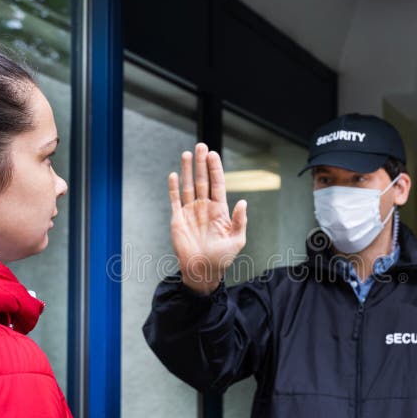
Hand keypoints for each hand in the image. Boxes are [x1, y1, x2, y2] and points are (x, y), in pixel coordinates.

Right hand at [169, 143, 247, 294]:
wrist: (202, 271)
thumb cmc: (222, 258)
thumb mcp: (237, 240)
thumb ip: (240, 221)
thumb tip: (243, 202)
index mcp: (219, 210)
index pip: (217, 184)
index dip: (215, 169)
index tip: (213, 154)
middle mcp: (204, 207)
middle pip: (203, 180)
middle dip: (201, 163)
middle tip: (201, 146)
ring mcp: (190, 212)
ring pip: (189, 186)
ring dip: (187, 170)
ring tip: (187, 154)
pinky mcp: (178, 219)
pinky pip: (175, 200)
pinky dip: (173, 188)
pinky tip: (174, 175)